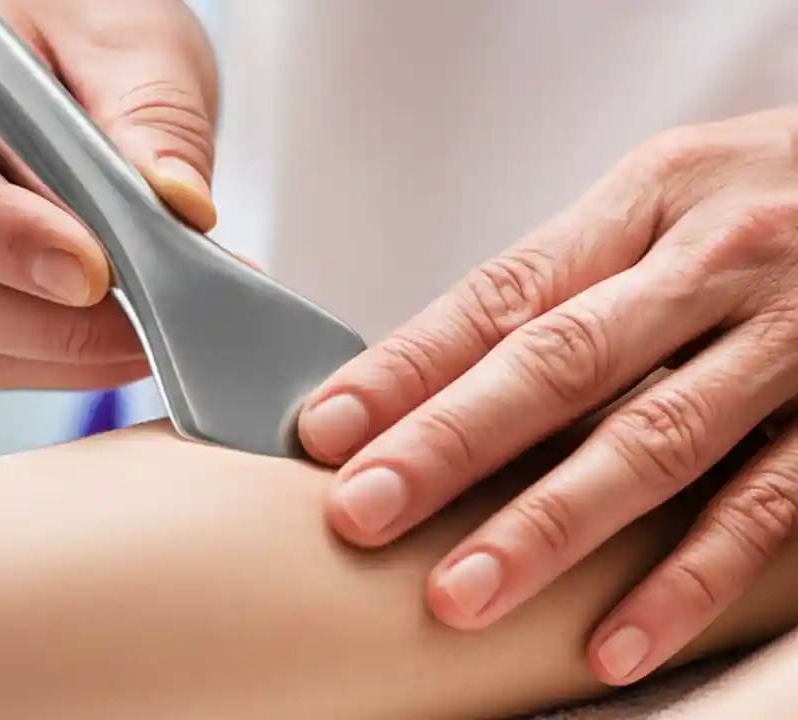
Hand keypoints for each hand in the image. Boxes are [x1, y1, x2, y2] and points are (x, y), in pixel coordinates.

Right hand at [0, 0, 218, 388]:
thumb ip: (152, 116)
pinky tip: (127, 329)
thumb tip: (179, 208)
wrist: (45, 54)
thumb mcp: (127, 40)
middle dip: (54, 319)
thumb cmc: (69, 27)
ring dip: (71, 349)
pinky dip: (67, 359)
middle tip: (159, 311)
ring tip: (161, 319)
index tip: (91, 271)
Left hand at [298, 108, 797, 684]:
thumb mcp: (672, 201)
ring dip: (548, 527)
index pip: (502, 293)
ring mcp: (788, 342)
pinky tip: (612, 640)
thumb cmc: (775, 200)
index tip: (327, 428)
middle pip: (559, 362)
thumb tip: (433, 379)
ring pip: (653, 442)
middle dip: (449, 444)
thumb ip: (572, 281)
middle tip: (363, 512)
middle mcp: (712, 263)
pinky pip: (762, 509)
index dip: (409, 365)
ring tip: (462, 593)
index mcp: (647, 200)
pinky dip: (684, 581)